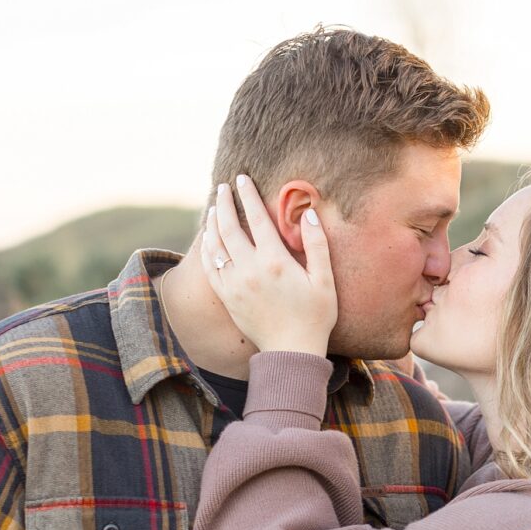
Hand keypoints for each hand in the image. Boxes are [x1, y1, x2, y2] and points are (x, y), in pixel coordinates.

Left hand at [200, 175, 337, 355]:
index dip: (248, 195)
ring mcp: (234, 284)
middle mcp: (249, 270)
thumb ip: (317, 243)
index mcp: (275, 261)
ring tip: (213, 207)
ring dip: (212, 223)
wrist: (291, 350)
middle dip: (224, 203)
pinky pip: (209, 267)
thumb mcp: (324, 279)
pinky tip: (208, 239)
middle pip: (229, 227)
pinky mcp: (226, 297)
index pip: (256, 218)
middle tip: (223, 188)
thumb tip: (309, 213)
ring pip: (215, 246)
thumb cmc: (315, 315)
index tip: (242, 179)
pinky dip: (206, 249)